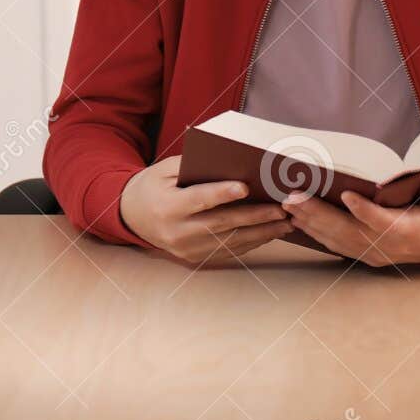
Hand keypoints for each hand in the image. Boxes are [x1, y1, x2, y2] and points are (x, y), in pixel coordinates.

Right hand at [119, 156, 292, 267]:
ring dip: (261, 233)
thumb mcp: (164, 170)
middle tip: (281, 209)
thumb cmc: (154, 186)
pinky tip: (271, 233)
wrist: (132, 216)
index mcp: (168, 207)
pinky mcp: (195, 258)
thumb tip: (229, 161)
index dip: (222, 194)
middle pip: (221, 224)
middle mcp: (177, 232)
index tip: (246, 187)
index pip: (198, 200)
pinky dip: (252, 242)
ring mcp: (187, 249)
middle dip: (255, 216)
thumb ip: (192, 165)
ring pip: (230, 241)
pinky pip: (229, 251)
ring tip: (286, 223)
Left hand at [283, 169, 419, 267]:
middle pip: (350, 232)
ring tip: (289, 206)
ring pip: (339, 241)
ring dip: (312, 224)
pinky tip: (299, 221)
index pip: (384, 222)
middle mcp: (389, 245)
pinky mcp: (368, 255)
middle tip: (294, 198)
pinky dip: (317, 234)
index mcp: (411, 230)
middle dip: (319, 215)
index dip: (365, 211)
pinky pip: (338, 246)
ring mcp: (376, 253)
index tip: (346, 195)